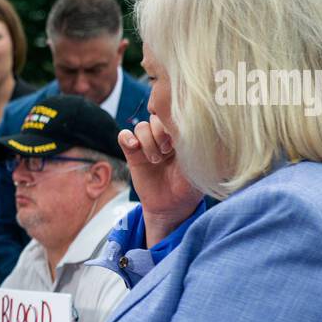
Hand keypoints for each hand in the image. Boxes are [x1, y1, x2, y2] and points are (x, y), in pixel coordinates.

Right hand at [118, 116, 203, 245]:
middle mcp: (164, 137)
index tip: (178, 142)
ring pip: (141, 126)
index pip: (173, 115)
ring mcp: (148, 144)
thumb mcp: (197, 164)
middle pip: (156, 117)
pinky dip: (127, 138)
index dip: (172, 124)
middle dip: (160, 133)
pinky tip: (135, 148)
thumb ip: (194, 144)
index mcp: (181, 135)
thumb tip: (192, 127)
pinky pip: (124, 136)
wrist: (172, 206)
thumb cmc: (189, 186)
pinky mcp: (133, 153)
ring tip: (156, 160)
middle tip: (167, 152)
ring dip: (147, 141)